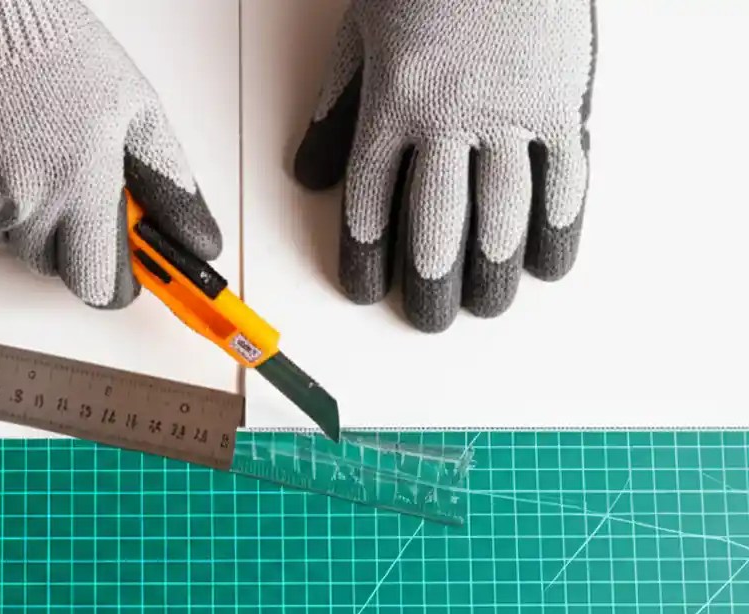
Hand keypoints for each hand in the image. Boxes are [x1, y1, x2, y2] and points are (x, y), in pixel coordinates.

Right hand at [0, 0, 221, 309]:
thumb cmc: (60, 54)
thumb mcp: (137, 112)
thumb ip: (170, 185)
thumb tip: (199, 242)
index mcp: (81, 189)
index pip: (98, 284)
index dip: (114, 283)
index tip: (125, 274)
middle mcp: (26, 204)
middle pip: (53, 267)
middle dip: (71, 242)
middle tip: (75, 188)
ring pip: (12, 244)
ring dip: (28, 219)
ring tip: (34, 155)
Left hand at [294, 1, 596, 332]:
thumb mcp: (362, 34)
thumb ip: (337, 106)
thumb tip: (309, 176)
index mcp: (392, 104)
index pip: (371, 203)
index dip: (367, 257)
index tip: (366, 293)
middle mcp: (450, 118)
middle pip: (436, 224)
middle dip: (430, 282)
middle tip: (430, 319)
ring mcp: (512, 111)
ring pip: (501, 212)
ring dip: (493, 270)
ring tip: (485, 306)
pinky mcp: (564, 100)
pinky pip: (565, 177)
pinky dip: (558, 226)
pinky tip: (548, 262)